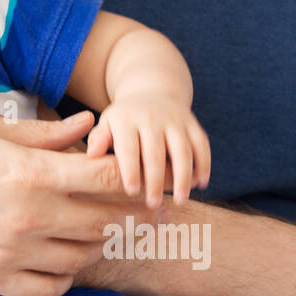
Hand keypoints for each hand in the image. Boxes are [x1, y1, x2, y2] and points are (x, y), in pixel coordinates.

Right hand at [0, 103, 163, 295]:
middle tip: (125, 200)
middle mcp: (27, 218)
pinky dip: (63, 275)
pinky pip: (50, 288)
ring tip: (84, 222)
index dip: (132, 172)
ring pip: (82, 257)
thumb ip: (41, 134)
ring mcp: (10, 254)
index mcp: (28, 173)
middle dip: (122, 209)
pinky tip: (54, 255)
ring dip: (93, 240)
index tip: (137, 170)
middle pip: (105, 220)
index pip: (107, 176)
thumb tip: (86, 126)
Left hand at [83, 94, 210, 207]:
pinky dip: (204, 164)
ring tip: (180, 199)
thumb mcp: (108, 123)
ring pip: (183, 150)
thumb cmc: (124, 119)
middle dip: (156, 180)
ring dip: (183, 177)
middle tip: (154, 204)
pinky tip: (201, 184)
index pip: (128, 148)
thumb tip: (91, 154)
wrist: (151, 91)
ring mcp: (175, 120)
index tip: (131, 192)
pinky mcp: (193, 123)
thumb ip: (99, 138)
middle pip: (156, 153)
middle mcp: (152, 117)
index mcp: (126, 119)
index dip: (130, 170)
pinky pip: (201, 144)